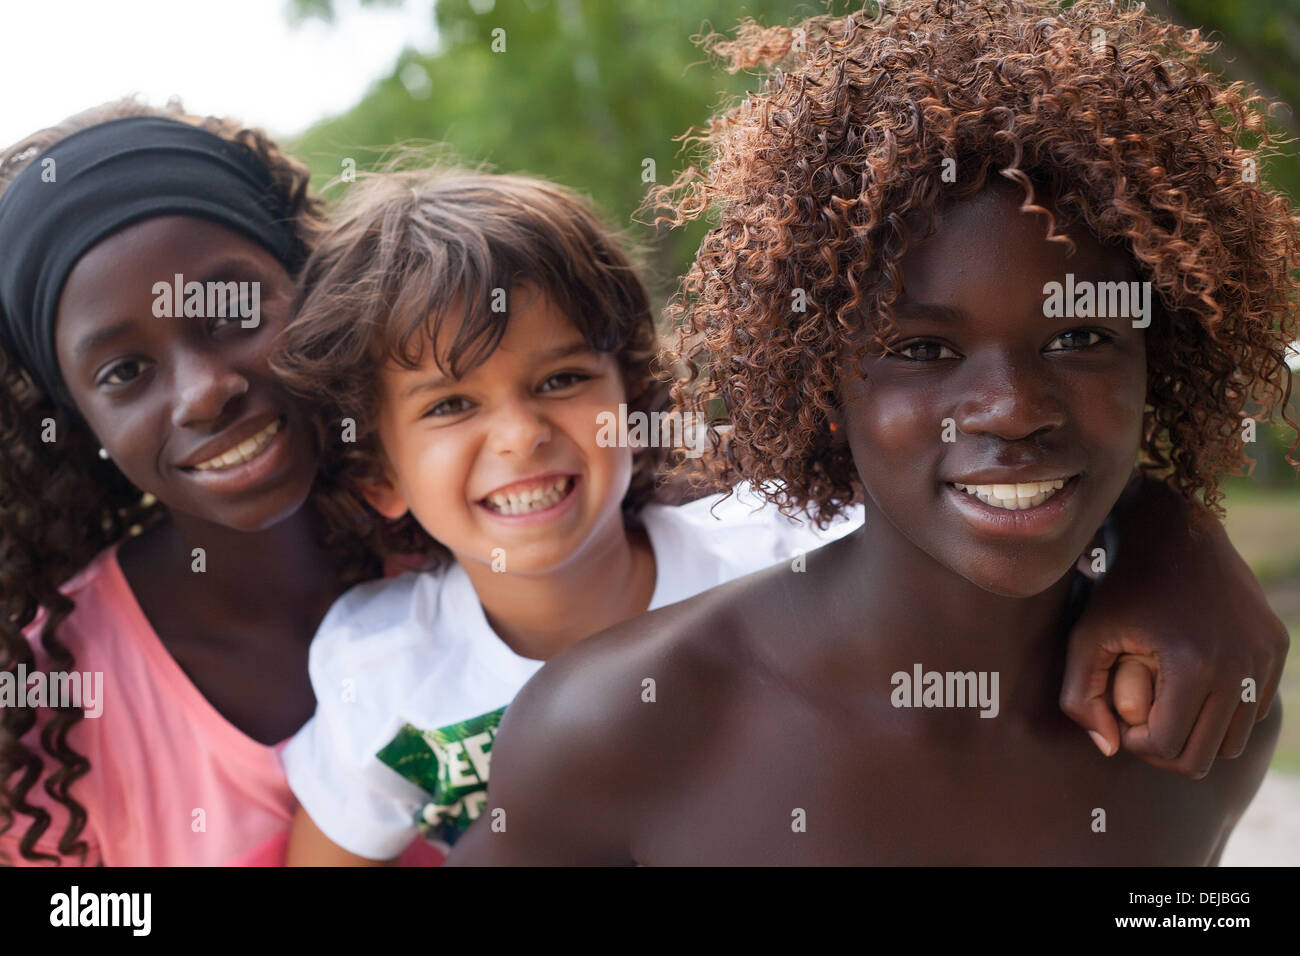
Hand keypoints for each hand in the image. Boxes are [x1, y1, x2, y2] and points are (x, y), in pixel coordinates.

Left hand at [1060, 475, 1288, 777]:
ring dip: (1196, 734)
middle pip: (1204, 756)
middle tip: (1141, 721)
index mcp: (1192, 665)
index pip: (1167, 747)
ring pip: (1232, 740)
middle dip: (1165, 747)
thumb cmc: (1118, 587)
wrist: (1173, 532)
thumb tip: (1109, 748)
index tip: (1119, 718)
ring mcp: (1264, 657)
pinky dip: (1222, 710)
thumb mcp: (1084, 637)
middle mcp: (1238, 665)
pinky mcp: (1275, 647)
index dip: (1135, 743)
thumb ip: (1079, 698)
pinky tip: (1189, 685)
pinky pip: (1252, 709)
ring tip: (1164, 707)